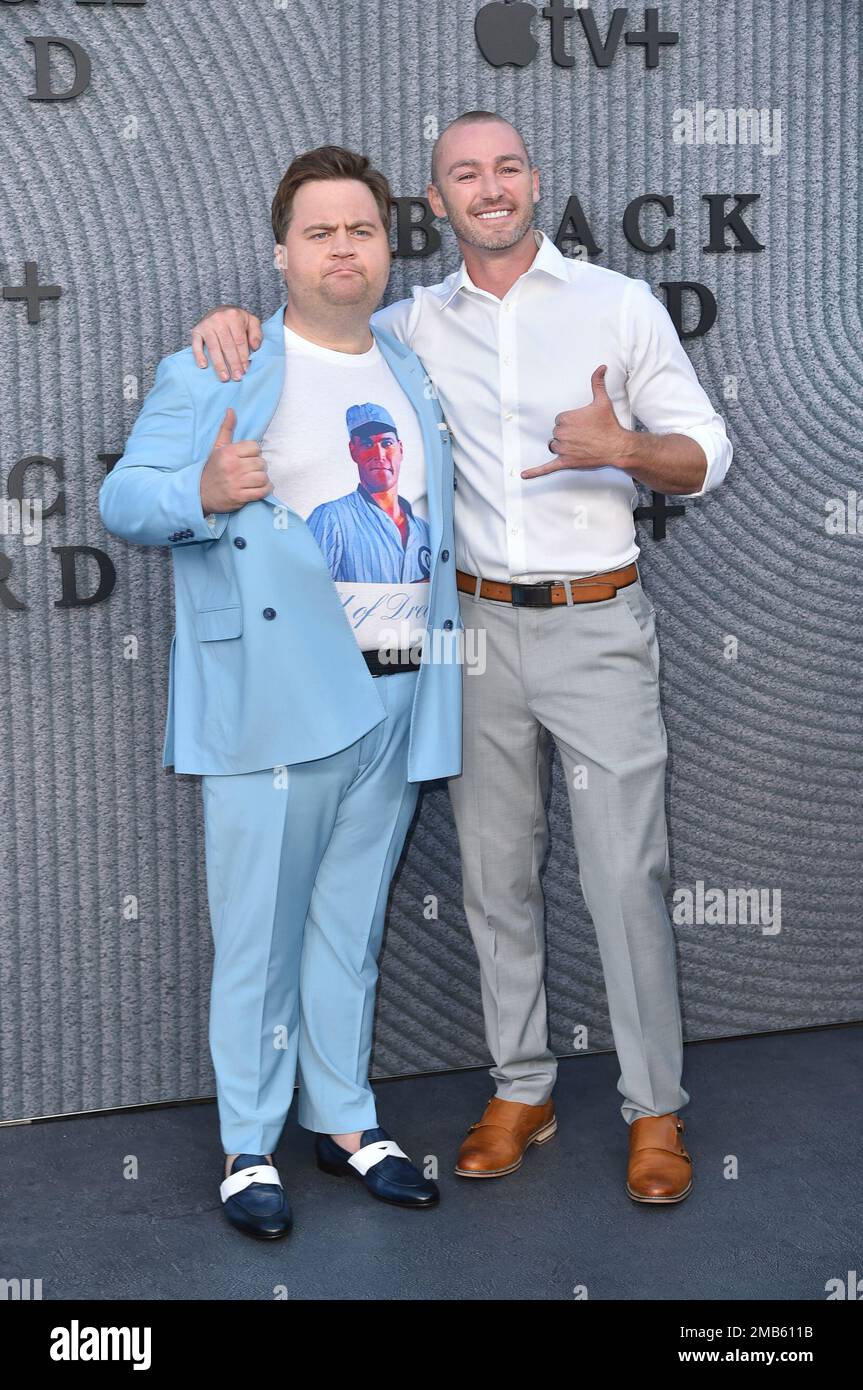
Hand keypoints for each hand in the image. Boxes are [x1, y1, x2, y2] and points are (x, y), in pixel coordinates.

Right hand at [191, 306, 262, 380]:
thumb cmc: (237, 319)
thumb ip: (256, 333)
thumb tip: (255, 347)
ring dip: (219, 364)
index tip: (246, 369)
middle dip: (233, 363)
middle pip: (227, 346)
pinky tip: (203, 366)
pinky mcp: (196, 330)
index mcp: (234, 316)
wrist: (220, 310)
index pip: (239, 341)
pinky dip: (199, 355)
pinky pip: (196, 344)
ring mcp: (206, 324)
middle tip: (237, 377)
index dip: (243, 357)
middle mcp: (219, 319)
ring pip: (213, 348)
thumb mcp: (251, 321)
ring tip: (224, 377)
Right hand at [199, 408, 271, 513]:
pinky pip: (262, 491)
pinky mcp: (240, 497)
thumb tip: (231, 410)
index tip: (248, 458)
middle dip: (259, 467)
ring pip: (263, 477)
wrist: (199, 494)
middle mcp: (232, 466)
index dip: (254, 452)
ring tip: (255, 479)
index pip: (255, 447)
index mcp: (228, 452)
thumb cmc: (212, 469)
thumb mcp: (217, 448)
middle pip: (261, 463)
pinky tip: (260, 488)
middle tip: (251, 470)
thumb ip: (226, 429)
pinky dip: (265, 490)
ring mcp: (236, 483)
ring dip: (263, 479)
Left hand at [521, 364, 629, 478]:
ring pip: (553, 446)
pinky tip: (524, 475)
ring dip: (562, 446)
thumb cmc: (609, 425)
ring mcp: (563, 449)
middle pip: (556, 433)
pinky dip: (535, 472)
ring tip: (578, 445)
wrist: (617, 446)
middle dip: (567, 434)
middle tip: (584, 435)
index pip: (559, 420)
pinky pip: (547, 468)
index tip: (582, 425)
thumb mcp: (603, 401)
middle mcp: (562, 433)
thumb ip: (597, 383)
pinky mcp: (565, 462)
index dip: (570, 423)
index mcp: (566, 418)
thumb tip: (601, 367)